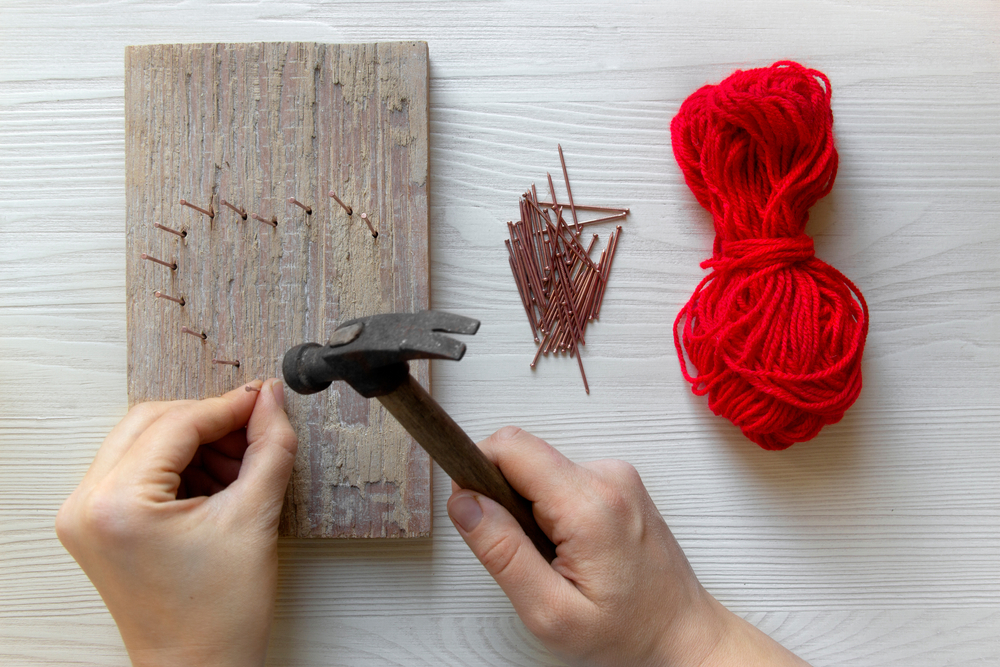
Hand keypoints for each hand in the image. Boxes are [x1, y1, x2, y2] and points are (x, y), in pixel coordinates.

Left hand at [55, 379, 296, 666]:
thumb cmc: (221, 617)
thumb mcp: (255, 519)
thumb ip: (269, 447)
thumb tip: (271, 399)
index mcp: (117, 505)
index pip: (177, 424)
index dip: (228, 406)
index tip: (265, 399)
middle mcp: (87, 505)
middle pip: (151, 422)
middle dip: (209, 421)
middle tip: (256, 429)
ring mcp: (84, 515)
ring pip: (143, 440)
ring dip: (194, 441)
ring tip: (240, 467)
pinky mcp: (95, 524)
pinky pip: (135, 467)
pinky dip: (178, 463)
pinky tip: (216, 482)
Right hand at [447, 427, 808, 666]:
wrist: (684, 636)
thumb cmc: (628, 634)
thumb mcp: (551, 612)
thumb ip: (502, 553)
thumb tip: (464, 503)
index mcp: (589, 505)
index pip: (509, 446)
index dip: (475, 471)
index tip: (473, 511)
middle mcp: (607, 476)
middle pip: (522, 455)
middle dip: (502, 497)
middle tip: (521, 552)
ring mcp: (617, 476)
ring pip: (540, 469)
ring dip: (528, 507)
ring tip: (552, 557)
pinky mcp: (618, 483)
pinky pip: (561, 479)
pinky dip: (551, 509)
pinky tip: (570, 549)